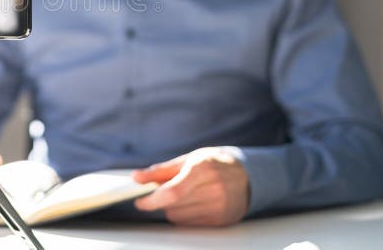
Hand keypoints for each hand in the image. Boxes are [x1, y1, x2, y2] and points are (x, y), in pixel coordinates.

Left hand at [132, 147, 249, 225]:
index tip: (139, 201)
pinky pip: (190, 224)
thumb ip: (160, 170)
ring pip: (179, 217)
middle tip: (159, 192)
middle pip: (174, 206)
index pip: (173, 192)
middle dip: (160, 201)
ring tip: (182, 195)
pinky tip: (192, 203)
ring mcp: (220, 207)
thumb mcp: (188, 159)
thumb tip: (136, 177)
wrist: (246, 176)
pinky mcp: (221, 221)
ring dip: (172, 208)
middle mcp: (214, 190)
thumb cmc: (213, 164)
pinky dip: (184, 215)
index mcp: (203, 169)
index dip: (152, 199)